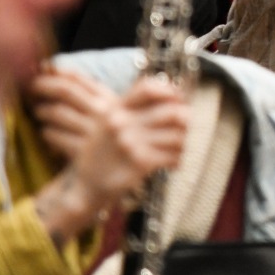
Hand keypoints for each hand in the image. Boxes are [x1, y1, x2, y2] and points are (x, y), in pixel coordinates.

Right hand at [26, 70, 189, 237]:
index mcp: (115, 109)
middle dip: (187, 121)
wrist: (86, 187)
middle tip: (188, 129)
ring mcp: (131, 142)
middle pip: (172, 112)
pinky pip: (172, 156)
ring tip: (182, 149)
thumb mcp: (108, 124)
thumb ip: (133, 109)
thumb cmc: (103, 154)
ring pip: (177, 135)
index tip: (178, 99)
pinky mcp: (139, 162)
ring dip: (185, 143)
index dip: (169, 90)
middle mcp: (123, 122)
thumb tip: (174, 99)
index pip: (147, 88)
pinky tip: (174, 164)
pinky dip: (178, 160)